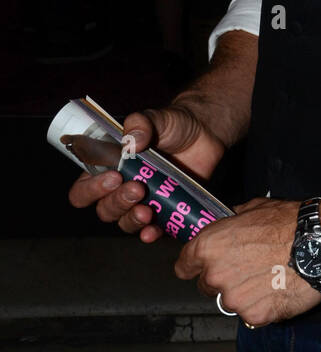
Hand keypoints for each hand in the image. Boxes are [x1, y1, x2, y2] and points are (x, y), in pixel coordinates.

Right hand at [67, 104, 226, 243]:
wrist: (204, 133)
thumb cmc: (172, 124)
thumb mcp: (155, 117)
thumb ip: (140, 123)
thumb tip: (131, 141)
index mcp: (108, 166)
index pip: (84, 188)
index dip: (92, 190)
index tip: (114, 177)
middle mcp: (121, 187)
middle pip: (105, 209)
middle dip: (118, 202)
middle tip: (138, 189)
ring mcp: (142, 201)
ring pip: (125, 222)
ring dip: (132, 220)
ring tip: (148, 211)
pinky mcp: (163, 212)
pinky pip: (151, 230)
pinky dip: (150, 233)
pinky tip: (153, 231)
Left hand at [174, 197, 320, 326]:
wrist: (319, 244)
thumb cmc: (289, 223)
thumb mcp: (253, 209)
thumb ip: (231, 223)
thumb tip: (227, 226)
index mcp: (208, 246)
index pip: (184, 266)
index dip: (194, 265)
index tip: (201, 266)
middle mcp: (215, 275)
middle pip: (207, 286)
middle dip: (223, 279)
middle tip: (247, 268)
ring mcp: (234, 299)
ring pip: (230, 302)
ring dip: (244, 294)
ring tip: (268, 278)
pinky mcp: (254, 316)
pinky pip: (252, 314)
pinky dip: (262, 306)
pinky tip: (278, 289)